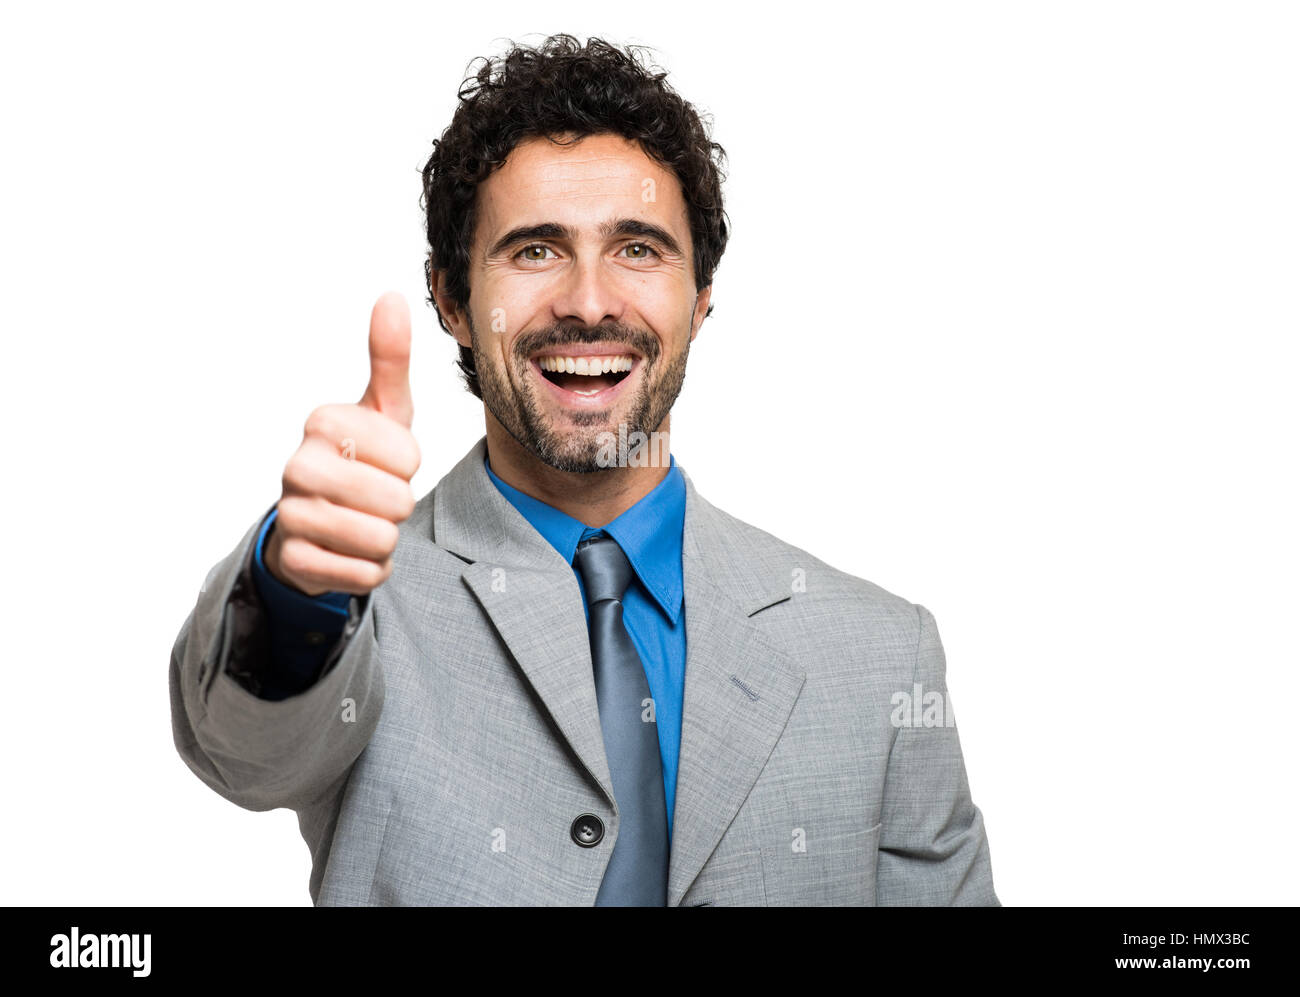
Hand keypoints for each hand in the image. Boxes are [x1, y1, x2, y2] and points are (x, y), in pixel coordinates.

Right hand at [264, 292, 420, 596]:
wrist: (317, 521)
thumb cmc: (361, 457)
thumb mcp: (383, 409)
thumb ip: (390, 357)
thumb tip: (391, 297)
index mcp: (323, 422)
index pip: (408, 455)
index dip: (409, 465)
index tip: (386, 460)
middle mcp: (297, 465)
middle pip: (397, 500)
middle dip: (399, 504)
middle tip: (376, 495)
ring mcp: (291, 513)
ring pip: (380, 538)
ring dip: (386, 537)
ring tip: (365, 521)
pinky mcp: (296, 560)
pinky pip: (363, 573)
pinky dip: (370, 568)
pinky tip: (351, 551)